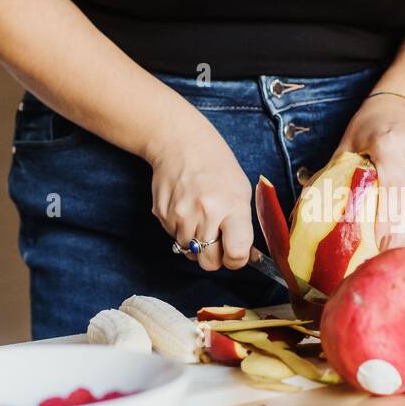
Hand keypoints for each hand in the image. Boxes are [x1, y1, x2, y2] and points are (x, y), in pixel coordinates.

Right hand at [148, 117, 252, 271]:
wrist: (180, 143)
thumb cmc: (216, 166)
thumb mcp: (241, 191)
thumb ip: (242, 225)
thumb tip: (242, 255)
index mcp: (231, 206)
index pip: (236, 254)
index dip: (237, 260)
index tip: (237, 254)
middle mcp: (205, 214)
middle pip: (209, 262)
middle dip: (215, 257)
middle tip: (218, 239)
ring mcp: (180, 216)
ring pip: (190, 253)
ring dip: (197, 243)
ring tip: (201, 217)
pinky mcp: (162, 215)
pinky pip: (175, 239)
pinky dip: (182, 231)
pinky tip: (187, 209)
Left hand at [335, 94, 404, 249]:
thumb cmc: (371, 123)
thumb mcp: (347, 143)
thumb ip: (334, 174)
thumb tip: (308, 206)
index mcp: (390, 143)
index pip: (393, 186)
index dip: (388, 219)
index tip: (380, 245)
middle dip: (397, 237)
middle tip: (380, 262)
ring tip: (388, 256)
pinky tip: (398, 237)